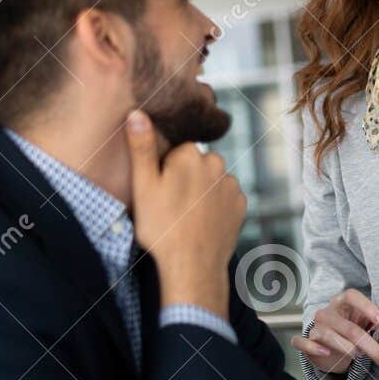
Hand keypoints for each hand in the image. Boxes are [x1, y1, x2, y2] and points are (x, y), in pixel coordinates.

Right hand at [124, 110, 244, 317]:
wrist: (193, 266)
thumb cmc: (163, 228)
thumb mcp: (143, 187)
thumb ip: (142, 148)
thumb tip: (138, 113)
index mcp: (191, 155)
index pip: (176, 152)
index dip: (164, 171)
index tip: (159, 191)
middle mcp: (217, 164)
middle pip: (196, 164)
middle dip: (185, 178)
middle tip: (170, 205)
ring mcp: (231, 185)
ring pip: (211, 180)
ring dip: (201, 192)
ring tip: (185, 216)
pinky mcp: (240, 205)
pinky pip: (225, 197)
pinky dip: (215, 206)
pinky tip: (202, 221)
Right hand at [291, 288, 378, 372]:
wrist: (329, 349)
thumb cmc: (348, 332)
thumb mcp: (362, 325)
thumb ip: (371, 324)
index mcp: (342, 303)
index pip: (352, 296)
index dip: (368, 307)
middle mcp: (327, 312)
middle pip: (348, 327)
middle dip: (368, 344)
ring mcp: (315, 327)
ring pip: (328, 335)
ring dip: (347, 348)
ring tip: (358, 355)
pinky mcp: (305, 341)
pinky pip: (302, 342)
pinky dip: (313, 347)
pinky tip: (326, 352)